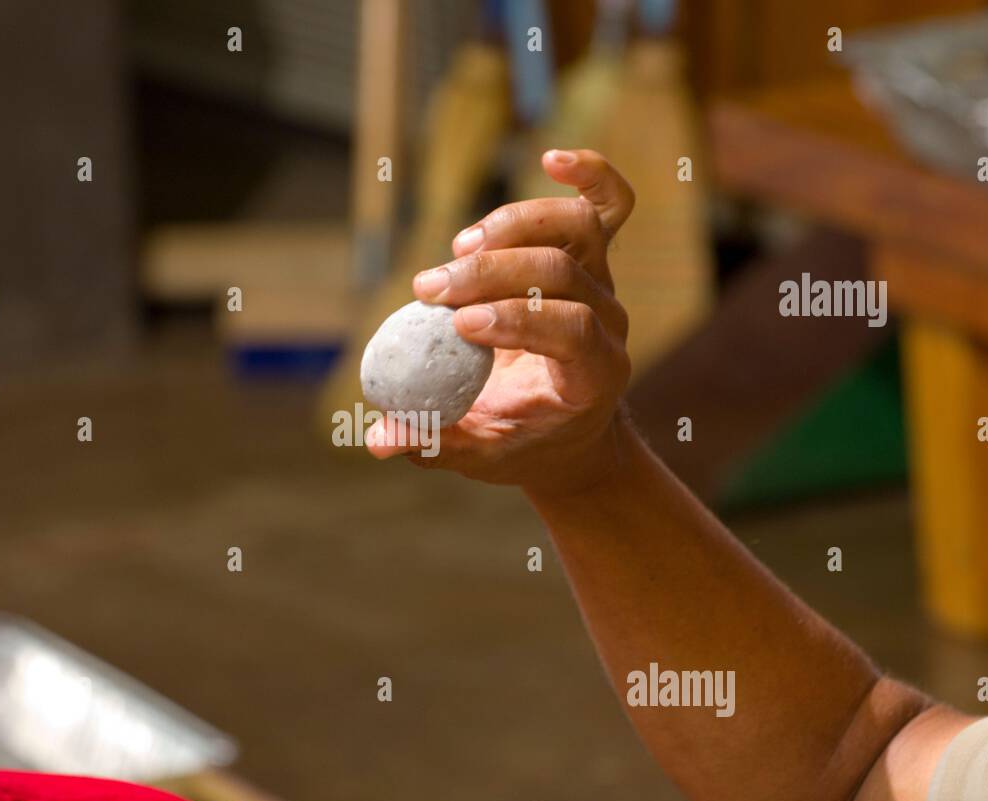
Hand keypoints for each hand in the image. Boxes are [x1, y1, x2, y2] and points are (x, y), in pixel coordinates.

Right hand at [365, 148, 635, 500]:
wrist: (568, 428)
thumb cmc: (520, 441)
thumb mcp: (477, 453)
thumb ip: (430, 443)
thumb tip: (377, 439)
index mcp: (594, 375)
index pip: (572, 330)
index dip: (518, 319)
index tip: (459, 324)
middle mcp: (609, 323)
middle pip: (562, 272)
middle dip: (491, 274)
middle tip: (429, 290)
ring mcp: (603, 284)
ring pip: (576, 229)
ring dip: (512, 228)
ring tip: (457, 248)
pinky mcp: (592, 257)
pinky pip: (606, 205)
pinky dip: (587, 175)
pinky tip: (550, 160)